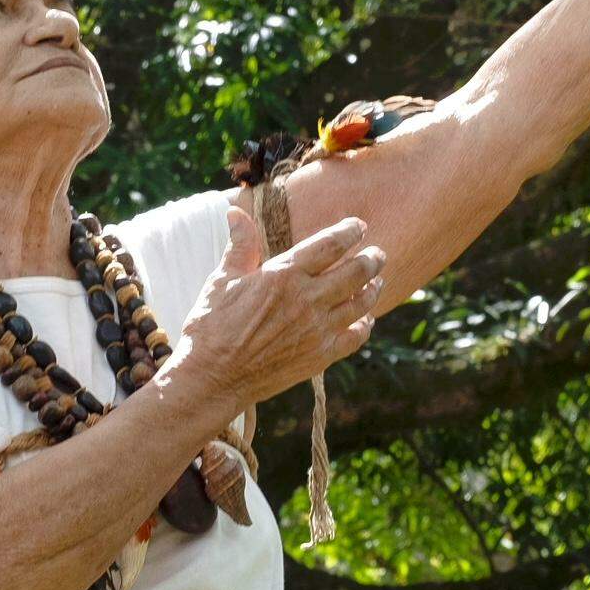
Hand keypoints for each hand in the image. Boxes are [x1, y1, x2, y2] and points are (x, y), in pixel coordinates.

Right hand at [164, 205, 383, 407]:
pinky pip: (355, 337)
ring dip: (374, 288)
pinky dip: (365, 325)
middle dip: (372, 259)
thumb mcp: (222, 279)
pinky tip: (366, 319)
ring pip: (361, 303)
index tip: (358, 227)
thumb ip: (240, 245)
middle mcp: (307, 300)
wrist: (213, 377)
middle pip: (356, 272)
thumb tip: (236, 212)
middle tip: (378, 254)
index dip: (350, 231)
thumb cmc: (212, 326)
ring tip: (377, 281)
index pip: (330, 244)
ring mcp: (317, 330)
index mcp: (284, 275)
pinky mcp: (320, 356)